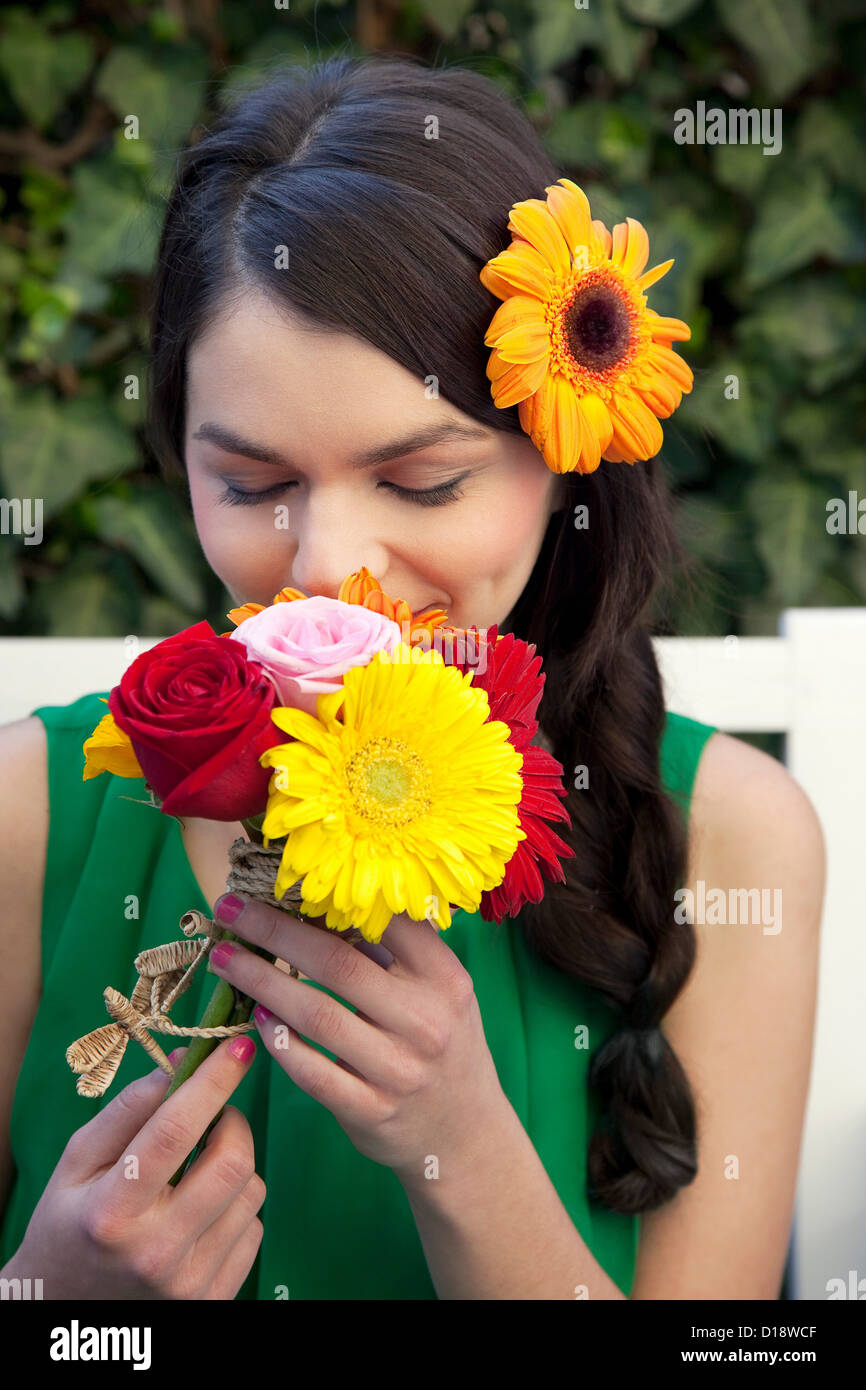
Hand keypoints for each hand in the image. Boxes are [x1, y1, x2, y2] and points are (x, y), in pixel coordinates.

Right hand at [2, 1038, 264, 1298]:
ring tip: (195, 1173)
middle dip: (233, 1122)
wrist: (67, 1309)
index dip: (213, 1081)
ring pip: (252, 1192)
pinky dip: (236, 1207)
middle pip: (231, 1163)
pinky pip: (254, 1229)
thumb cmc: (70, 1222)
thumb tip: (182, 1060)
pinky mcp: (215, 1301)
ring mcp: (189, 1283)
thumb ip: (128, 1108)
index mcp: (112, 1211)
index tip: (238, 1047)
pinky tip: (202, 1213)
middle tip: (213, 1117)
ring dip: (233, 1166)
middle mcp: (155, 1251)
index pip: (175, 1132)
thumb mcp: (77, 1161)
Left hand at [209, 893, 510, 1184]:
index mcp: (443, 978)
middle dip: (274, 930)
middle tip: (229, 906)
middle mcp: (425, 1020)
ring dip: (262, 982)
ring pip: (317, 1015)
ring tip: (225, 958)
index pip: (382, 921)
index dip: (324, 896)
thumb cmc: (442, 1044)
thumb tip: (324, 899)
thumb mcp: (441, 991)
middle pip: (337, 962)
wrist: (465, 1135)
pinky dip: (280, 1043)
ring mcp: (399, 1069)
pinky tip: (255, 1019)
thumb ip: (398, 951)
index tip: (277, 879)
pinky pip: (313, 1072)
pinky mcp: (371, 1111)